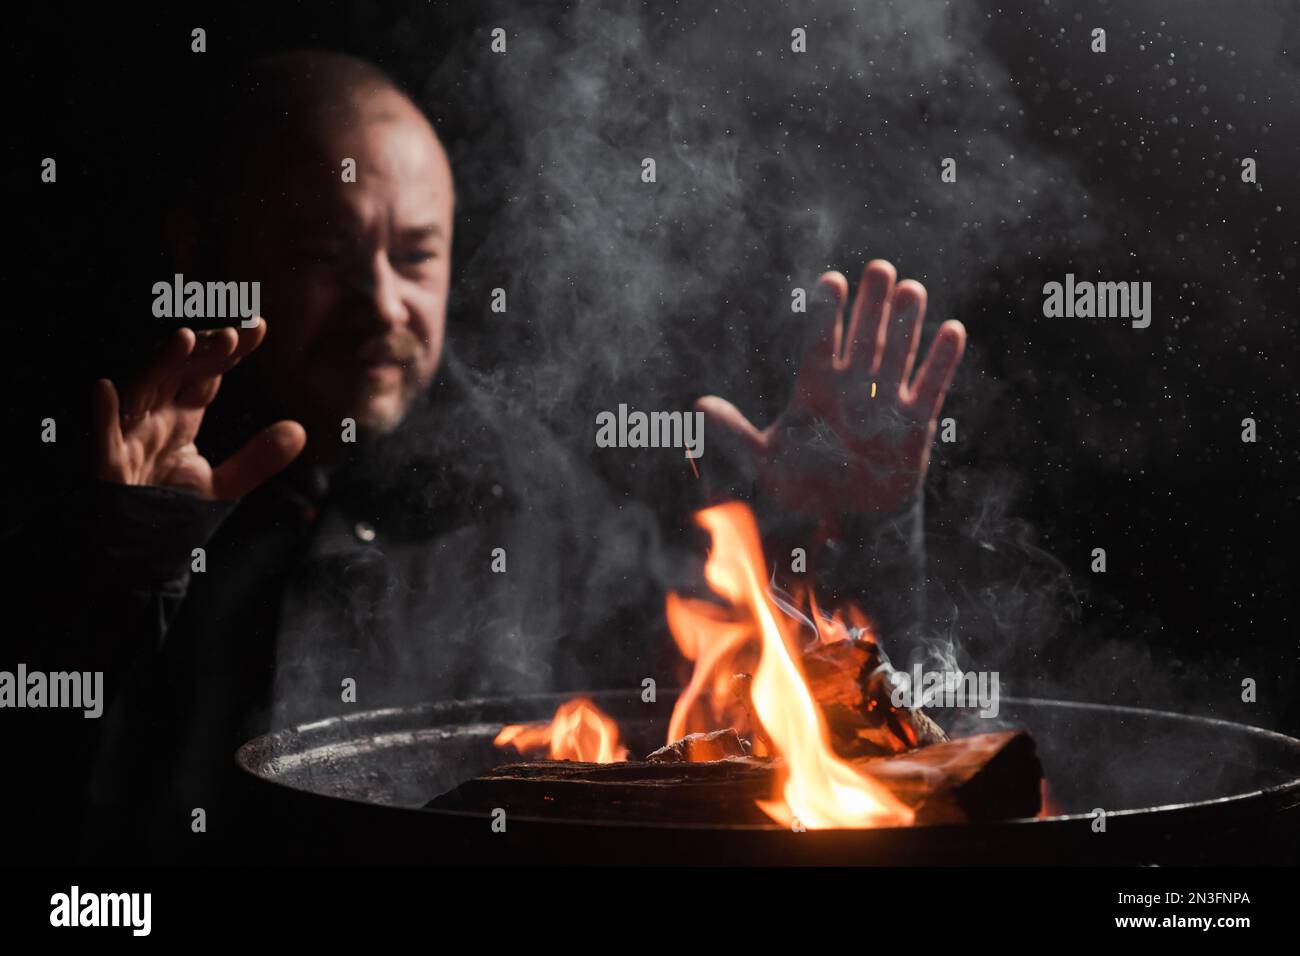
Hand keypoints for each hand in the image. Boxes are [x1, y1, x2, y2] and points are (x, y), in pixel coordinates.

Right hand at [92, 320, 306, 500]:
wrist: (133, 554)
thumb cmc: (167, 512)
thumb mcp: (221, 487)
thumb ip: (257, 459)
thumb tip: (300, 430)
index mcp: (177, 420)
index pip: (206, 375)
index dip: (229, 352)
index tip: (259, 328)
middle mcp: (152, 420)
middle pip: (178, 373)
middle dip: (204, 350)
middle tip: (234, 333)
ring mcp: (129, 440)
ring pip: (142, 390)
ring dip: (160, 363)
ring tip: (185, 337)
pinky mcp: (109, 468)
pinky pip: (102, 438)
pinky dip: (103, 414)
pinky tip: (105, 388)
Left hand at [697, 260, 964, 516]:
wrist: (845, 518)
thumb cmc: (802, 487)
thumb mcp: (763, 462)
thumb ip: (734, 434)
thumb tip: (698, 405)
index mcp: (814, 388)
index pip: (820, 340)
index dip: (827, 312)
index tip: (832, 280)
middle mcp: (851, 386)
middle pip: (863, 336)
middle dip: (871, 305)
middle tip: (880, 268)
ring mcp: (884, 401)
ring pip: (897, 353)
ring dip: (906, 323)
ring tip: (912, 288)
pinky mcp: (914, 422)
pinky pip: (930, 387)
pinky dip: (940, 362)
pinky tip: (952, 330)